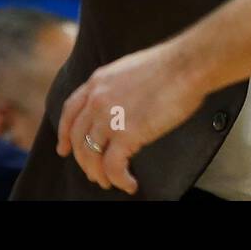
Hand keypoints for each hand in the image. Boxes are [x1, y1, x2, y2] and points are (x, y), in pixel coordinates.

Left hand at [55, 41, 205, 194]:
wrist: (186, 65)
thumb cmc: (170, 66)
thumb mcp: (130, 69)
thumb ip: (117, 87)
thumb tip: (121, 106)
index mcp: (98, 81)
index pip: (70, 111)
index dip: (64, 133)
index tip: (63, 148)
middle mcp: (97, 99)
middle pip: (77, 137)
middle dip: (83, 160)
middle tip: (93, 173)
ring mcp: (109, 117)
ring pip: (91, 155)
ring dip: (99, 174)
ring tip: (111, 182)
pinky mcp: (126, 134)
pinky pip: (113, 167)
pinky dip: (119, 180)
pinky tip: (130, 184)